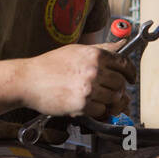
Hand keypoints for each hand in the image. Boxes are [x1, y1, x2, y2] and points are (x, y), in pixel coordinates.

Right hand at [19, 42, 135, 118]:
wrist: (27, 80)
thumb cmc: (49, 66)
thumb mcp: (75, 51)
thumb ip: (100, 50)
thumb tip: (121, 46)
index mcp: (94, 55)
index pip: (124, 64)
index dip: (130, 73)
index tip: (131, 79)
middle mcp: (94, 70)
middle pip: (120, 84)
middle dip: (118, 90)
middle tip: (111, 94)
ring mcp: (88, 88)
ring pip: (113, 99)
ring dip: (109, 102)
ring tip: (99, 101)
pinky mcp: (81, 105)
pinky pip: (101, 111)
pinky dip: (98, 112)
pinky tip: (89, 107)